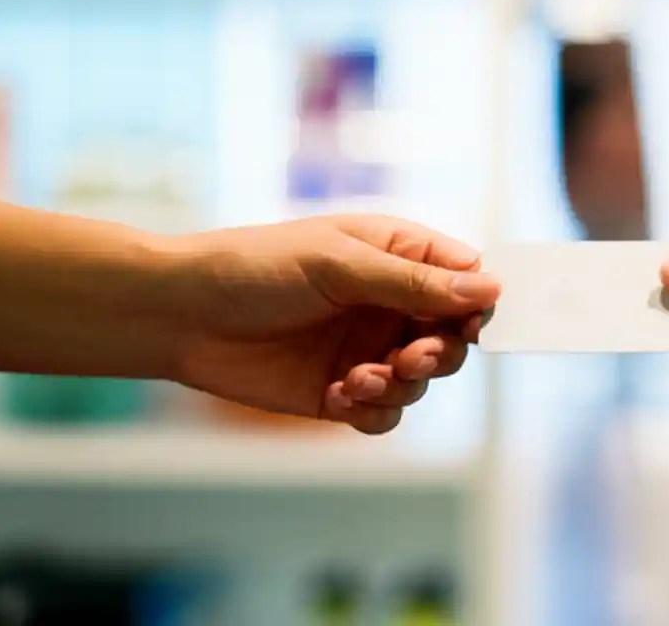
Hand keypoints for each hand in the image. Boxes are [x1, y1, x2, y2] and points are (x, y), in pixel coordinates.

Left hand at [165, 215, 499, 433]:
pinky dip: (374, 410)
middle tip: (412, 358)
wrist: (179, 315)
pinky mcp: (343, 391)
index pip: (463, 279)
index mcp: (396, 255)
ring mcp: (368, 348)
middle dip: (440, 351)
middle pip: (453, 335)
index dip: (476, 303)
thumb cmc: (255, 268)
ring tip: (359, 379)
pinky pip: (386, 412)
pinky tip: (339, 396)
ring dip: (401, 384)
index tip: (470, 324)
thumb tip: (490, 289)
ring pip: (423, 380)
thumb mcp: (339, 265)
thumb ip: (413, 282)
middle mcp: (389, 303)